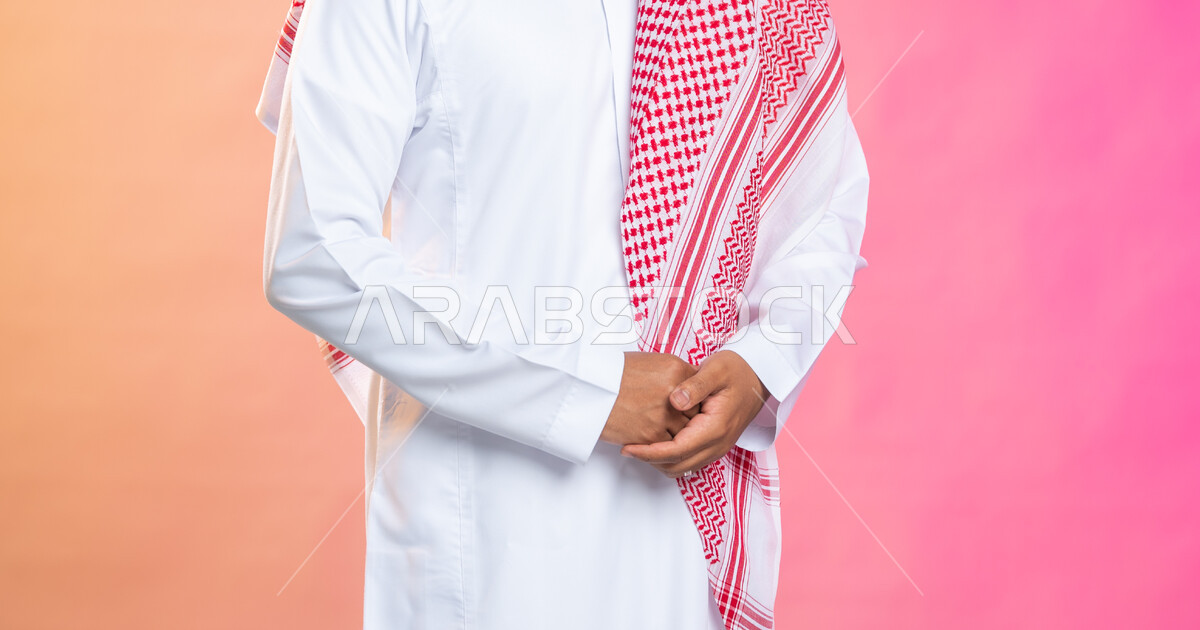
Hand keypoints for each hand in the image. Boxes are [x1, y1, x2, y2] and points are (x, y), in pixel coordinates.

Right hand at [600, 352, 697, 445]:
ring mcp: (664, 414)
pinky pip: (669, 446)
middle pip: (696, 411)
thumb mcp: (648, 362)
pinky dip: (665, 446)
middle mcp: (675, 391)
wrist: (587, 389)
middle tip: (680, 422)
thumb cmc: (612, 374)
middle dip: (688, 418)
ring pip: (685, 431)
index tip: (687, 405)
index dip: (693, 400)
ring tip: (665, 432)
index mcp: (675, 368)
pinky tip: (657, 442)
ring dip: (678, 434)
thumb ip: (672, 374)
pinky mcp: (652, 434)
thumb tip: (687, 386)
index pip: (699, 388)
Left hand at [621, 350, 767, 477]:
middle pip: (677, 466)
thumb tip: (675, 401)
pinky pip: (689, 460)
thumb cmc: (736, 369)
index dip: (649, 453)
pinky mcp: (715, 445)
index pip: (676, 451)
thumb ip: (694, 385)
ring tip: (638, 446)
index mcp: (715, 428)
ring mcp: (717, 447)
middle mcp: (718, 444)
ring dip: (659, 461)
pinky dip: (670, 458)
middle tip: (627, 448)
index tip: (628, 448)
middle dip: (650, 461)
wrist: (758, 376)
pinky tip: (657, 441)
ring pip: (683, 468)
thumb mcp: (715, 369)